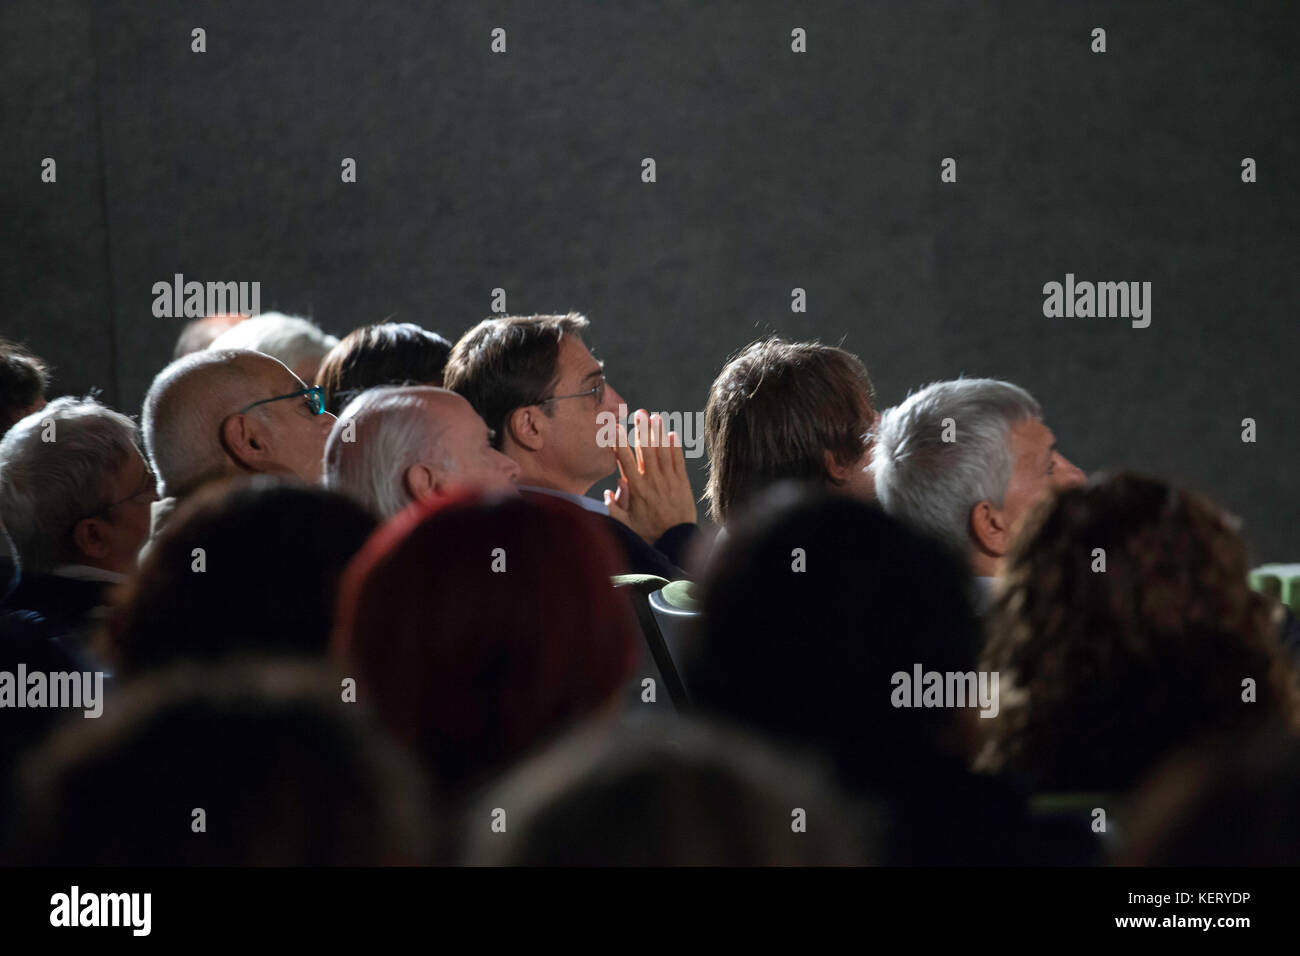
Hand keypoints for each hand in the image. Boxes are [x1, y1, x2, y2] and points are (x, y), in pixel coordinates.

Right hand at [605, 409, 696, 543]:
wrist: (676, 539)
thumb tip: (607, 492)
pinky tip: (672, 434)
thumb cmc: (649, 533)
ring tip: (655, 417)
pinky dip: (675, 447)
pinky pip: (678, 461)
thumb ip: (615, 508)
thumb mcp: (627, 524)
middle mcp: (652, 481)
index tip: (614, 427)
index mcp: (636, 490)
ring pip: (662, 452)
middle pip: (645, 451)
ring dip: (658, 433)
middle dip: (642, 430)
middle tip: (639, 413)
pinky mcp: (682, 482)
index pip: (625, 461)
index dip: (620, 443)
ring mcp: (669, 480)